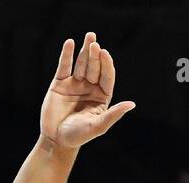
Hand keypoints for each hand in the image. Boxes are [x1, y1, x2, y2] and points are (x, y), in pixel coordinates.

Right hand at [40, 32, 134, 149]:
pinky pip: (64, 66)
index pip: (107, 76)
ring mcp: (75, 84)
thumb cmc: (79, 136)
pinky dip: (67, 55)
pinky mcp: (60, 83)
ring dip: (84, 50)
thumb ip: (113, 114)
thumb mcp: (98, 126)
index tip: (104, 53)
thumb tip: (131, 104)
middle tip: (94, 44)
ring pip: (81, 64)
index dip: (106, 64)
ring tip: (89, 37)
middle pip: (94, 67)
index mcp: (102, 96)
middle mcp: (90, 87)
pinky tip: (70, 43)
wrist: (56, 140)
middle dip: (95, 55)